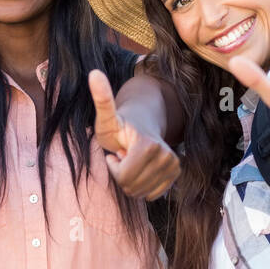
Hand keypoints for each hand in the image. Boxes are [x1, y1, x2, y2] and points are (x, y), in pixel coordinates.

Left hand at [88, 69, 179, 199]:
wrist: (142, 125)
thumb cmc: (119, 125)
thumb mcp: (106, 116)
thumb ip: (102, 99)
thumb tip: (93, 73)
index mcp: (149, 145)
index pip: (124, 178)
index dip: (114, 167)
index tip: (116, 150)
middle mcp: (166, 156)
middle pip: (132, 187)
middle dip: (122, 174)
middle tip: (125, 154)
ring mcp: (173, 165)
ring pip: (141, 193)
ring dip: (132, 179)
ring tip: (132, 160)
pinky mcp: (176, 173)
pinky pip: (152, 195)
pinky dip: (142, 186)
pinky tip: (141, 168)